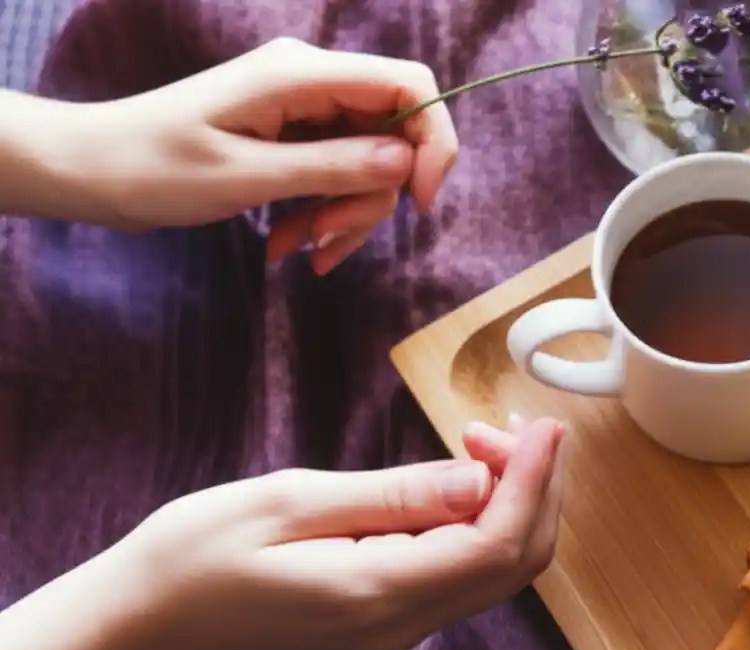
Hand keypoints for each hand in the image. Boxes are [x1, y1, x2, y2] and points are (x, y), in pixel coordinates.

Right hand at [0, 415, 563, 649]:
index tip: (544, 425)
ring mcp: (393, 632)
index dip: (534, 481)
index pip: (497, 543)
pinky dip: (482, 526)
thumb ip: (394, 494)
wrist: (142, 624)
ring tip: (485, 442)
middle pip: (514, 564)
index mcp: (377, 594)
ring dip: (511, 505)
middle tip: (507, 425)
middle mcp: (398, 627)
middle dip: (534, 489)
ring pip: (494, 573)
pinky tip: (460, 482)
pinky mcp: (383, 623)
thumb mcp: (291, 501)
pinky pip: (461, 578)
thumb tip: (477, 477)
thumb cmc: (195, 554)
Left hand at [54, 37, 456, 273]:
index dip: (432, 139)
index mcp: (301, 74)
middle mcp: (311, 82)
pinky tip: (290, 245)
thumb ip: (332, 167)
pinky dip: (324, 213)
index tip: (419, 201)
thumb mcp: (247, 177)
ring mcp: (304, 109)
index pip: (409, 84)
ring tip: (298, 251)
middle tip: (326, 240)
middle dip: (372, 197)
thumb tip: (405, 163)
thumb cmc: (154, 168)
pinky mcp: (294, 135)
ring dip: (344, 215)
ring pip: (370, 164)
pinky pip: (338, 174)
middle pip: (393, 135)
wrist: (93, 172)